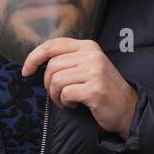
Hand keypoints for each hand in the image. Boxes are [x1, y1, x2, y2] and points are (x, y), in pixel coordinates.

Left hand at [21, 38, 138, 138]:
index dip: (34, 57)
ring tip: (67, 101)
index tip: (26, 70)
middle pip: (52, 66)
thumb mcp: (88, 66)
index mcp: (88, 47)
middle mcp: (92, 56)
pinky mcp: (94, 89)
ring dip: (56, 96)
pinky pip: (65, 94)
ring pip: (56, 81)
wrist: (127, 109)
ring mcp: (94, 72)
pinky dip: (65, 103)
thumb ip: (68, 60)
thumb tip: (37, 61)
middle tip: (58, 95)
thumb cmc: (103, 90)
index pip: (53, 45)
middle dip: (48, 84)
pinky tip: (75, 105)